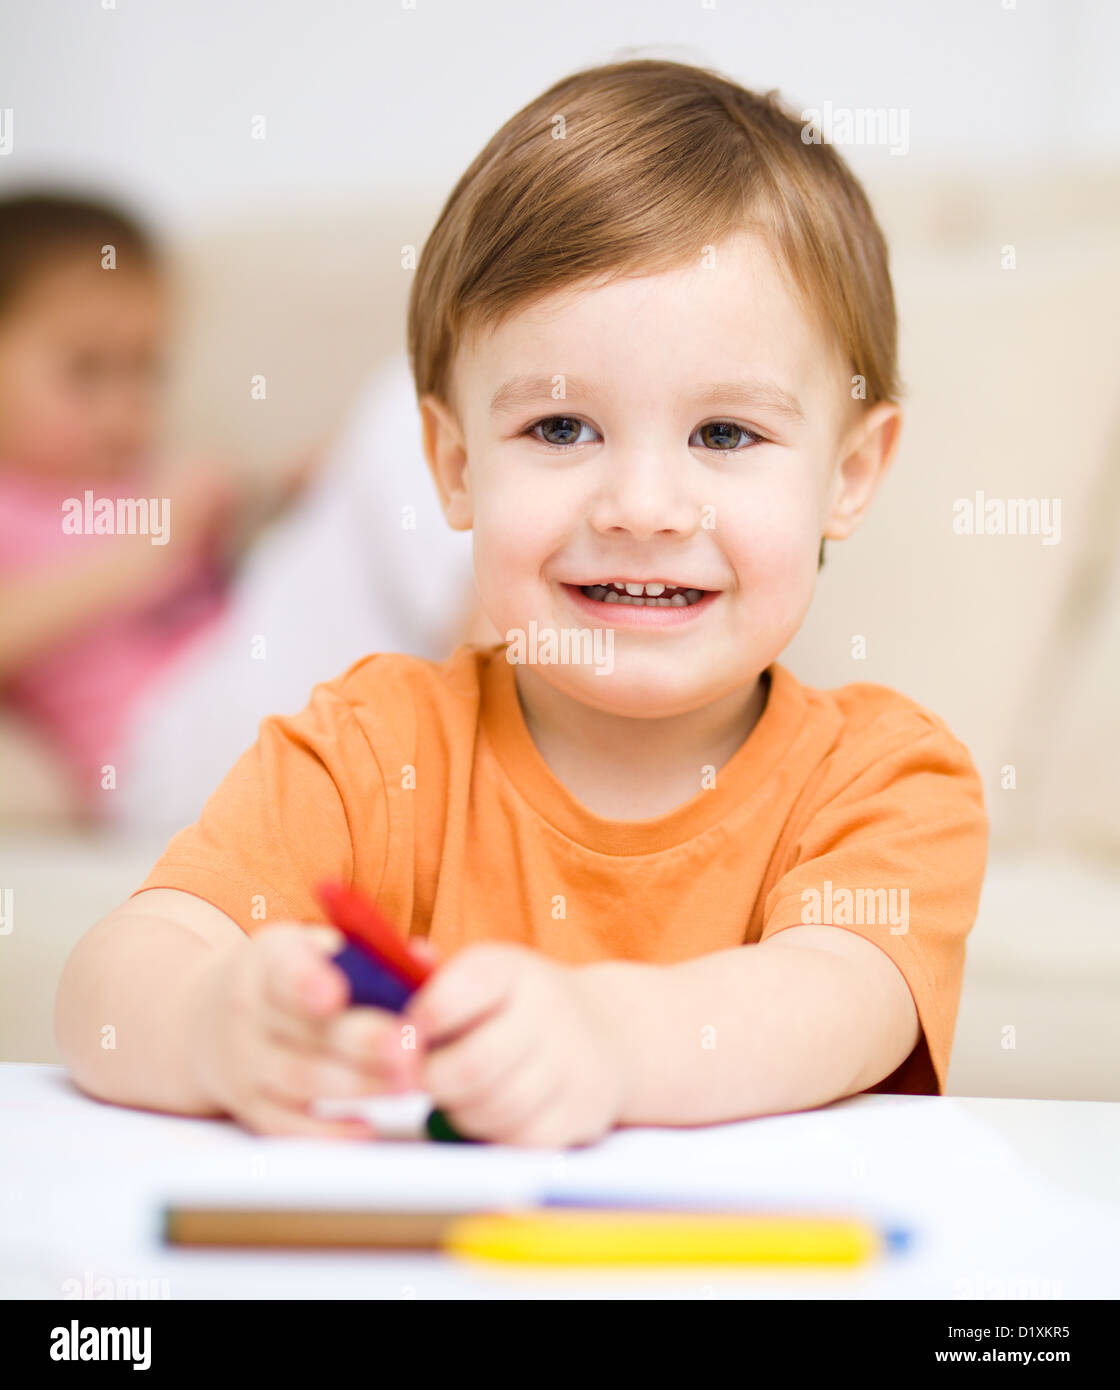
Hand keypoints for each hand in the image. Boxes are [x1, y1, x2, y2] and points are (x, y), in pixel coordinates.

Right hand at [183, 923, 428, 1137]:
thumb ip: (365, 953)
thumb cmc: (284, 977)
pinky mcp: (248, 1106)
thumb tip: (423, 959)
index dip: (308, 981)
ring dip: (359, 1085)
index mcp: (269, 959)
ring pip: (302, 1079)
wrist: (202, 1021)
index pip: (286, 968)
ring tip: (408, 1083)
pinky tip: (367, 1127)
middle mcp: (249, 1010)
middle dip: (362, 1042)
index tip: (335, 995)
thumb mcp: (308, 947)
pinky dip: (327, 1132)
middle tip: (409, 1049)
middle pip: (306, 1030)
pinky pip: (287, 1125)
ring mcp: (245, 1062)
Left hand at [404, 943, 629, 1146]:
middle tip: (425, 1077)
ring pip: (494, 1109)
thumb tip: (403, 990)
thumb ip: (431, 987)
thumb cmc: (518, 1007)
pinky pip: (520, 1138)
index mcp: (510, 969)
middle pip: (472, 1066)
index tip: (406, 1037)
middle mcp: (548, 1008)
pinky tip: (495, 1112)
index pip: (461, 990)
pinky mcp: (584, 1110)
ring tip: (460, 1093)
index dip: (422, 1021)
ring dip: (461, 1110)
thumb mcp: (483, 978)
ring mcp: (573, 1061)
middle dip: (433, 1081)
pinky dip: (496, 1133)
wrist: (607, 1030)